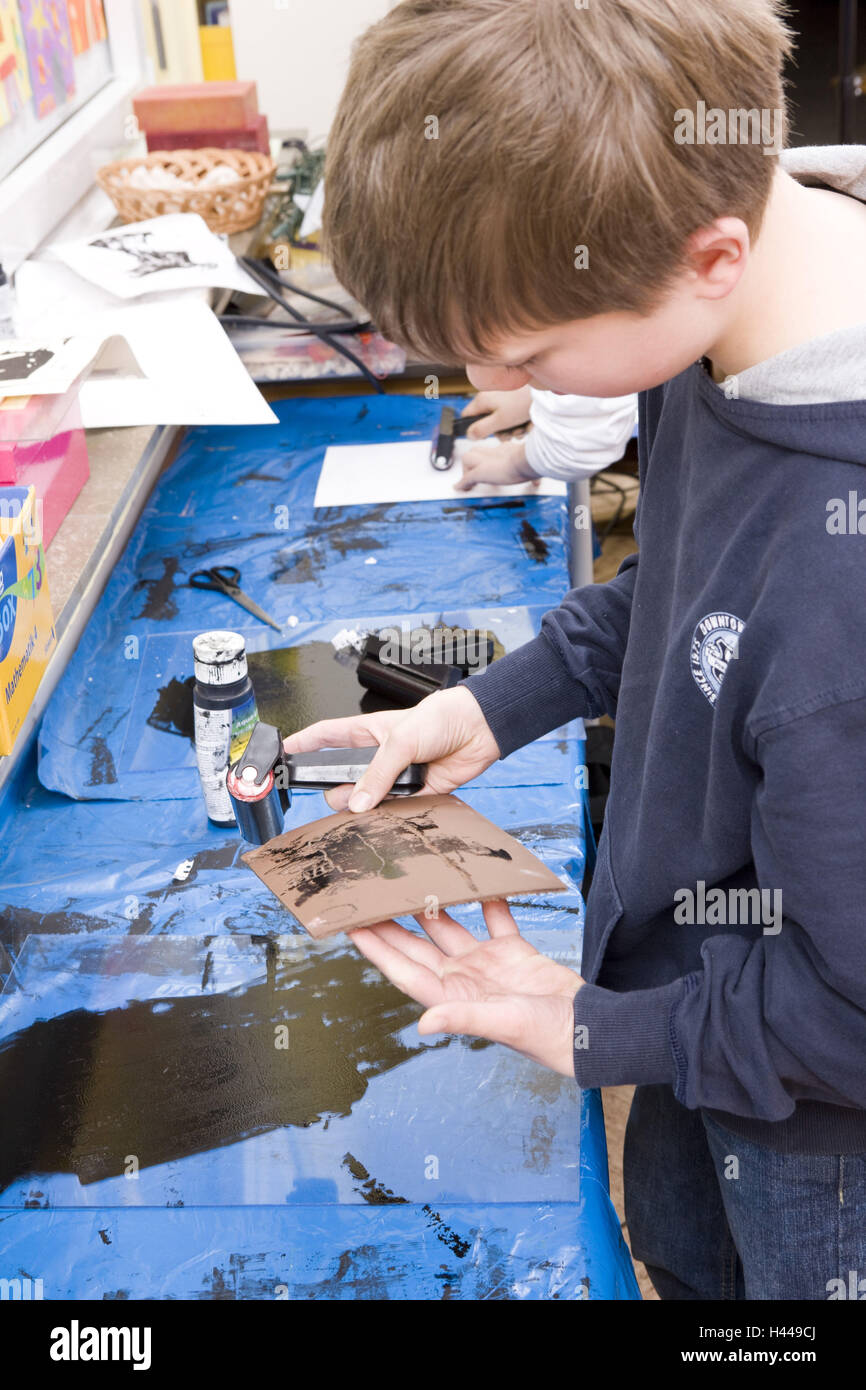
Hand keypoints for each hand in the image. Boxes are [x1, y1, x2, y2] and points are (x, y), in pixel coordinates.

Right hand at [282, 684, 500, 811]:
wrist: (481, 730)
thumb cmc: (442, 718)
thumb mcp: (400, 739)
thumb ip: (377, 772)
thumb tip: (356, 803)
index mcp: (368, 733)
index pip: (326, 738)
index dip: (303, 745)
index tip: (282, 754)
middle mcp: (379, 756)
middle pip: (342, 779)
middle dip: (334, 790)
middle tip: (334, 796)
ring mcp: (396, 776)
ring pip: (367, 800)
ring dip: (363, 807)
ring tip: (364, 808)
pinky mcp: (416, 794)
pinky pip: (395, 812)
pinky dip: (390, 817)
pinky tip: (388, 815)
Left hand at [350, 900, 583, 1075]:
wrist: (587, 1028)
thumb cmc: (544, 1036)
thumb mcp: (502, 1023)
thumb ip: (462, 1018)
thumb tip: (424, 1025)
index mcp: (451, 996)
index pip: (403, 968)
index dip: (376, 949)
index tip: (351, 927)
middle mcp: (462, 978)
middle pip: (416, 945)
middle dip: (391, 923)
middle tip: (369, 896)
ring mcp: (485, 963)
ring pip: (448, 928)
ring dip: (430, 906)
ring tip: (411, 880)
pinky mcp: (512, 950)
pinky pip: (492, 918)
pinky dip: (484, 900)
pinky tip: (475, 879)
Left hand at [454, 437, 538, 491]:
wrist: (525, 461)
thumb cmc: (531, 463)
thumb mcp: (533, 465)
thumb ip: (534, 474)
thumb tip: (537, 483)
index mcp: (507, 450)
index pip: (493, 451)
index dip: (487, 458)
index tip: (488, 464)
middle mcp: (495, 452)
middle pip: (477, 451)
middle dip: (474, 461)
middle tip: (475, 472)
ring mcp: (485, 462)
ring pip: (468, 460)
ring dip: (467, 471)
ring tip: (469, 482)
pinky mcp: (479, 472)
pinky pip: (466, 479)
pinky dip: (462, 484)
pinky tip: (459, 488)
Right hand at [461, 387, 531, 437]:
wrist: (545, 394)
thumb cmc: (521, 404)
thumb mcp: (499, 421)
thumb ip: (481, 429)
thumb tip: (469, 435)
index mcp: (482, 400)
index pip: (467, 416)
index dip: (474, 429)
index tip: (485, 436)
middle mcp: (490, 397)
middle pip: (487, 421)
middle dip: (499, 432)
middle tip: (510, 436)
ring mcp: (502, 398)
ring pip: (501, 420)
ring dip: (512, 429)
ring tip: (522, 429)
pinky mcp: (514, 400)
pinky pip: (512, 415)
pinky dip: (520, 422)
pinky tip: (528, 423)